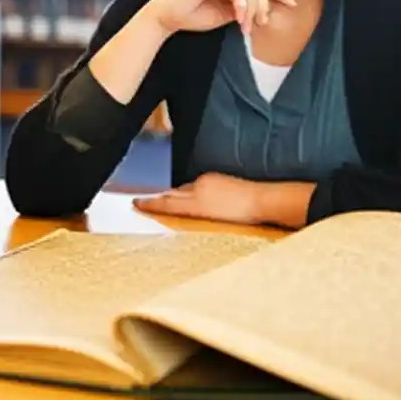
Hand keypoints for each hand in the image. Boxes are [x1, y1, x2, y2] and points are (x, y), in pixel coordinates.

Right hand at [133, 173, 262, 224]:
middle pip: (173, 192)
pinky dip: (191, 192)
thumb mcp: (213, 220)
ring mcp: (208, 182)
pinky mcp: (217, 179)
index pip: (167, 203)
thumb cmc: (243, 215)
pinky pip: (197, 185)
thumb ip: (192, 213)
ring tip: (169, 202)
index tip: (136, 203)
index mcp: (196, 200)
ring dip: (177, 195)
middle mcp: (199, 188)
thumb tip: (177, 206)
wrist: (264, 201)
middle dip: (160, 197)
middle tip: (145, 201)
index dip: (150, 203)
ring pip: (185, 189)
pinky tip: (196, 198)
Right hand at [144, 0, 296, 35]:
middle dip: (263, 6)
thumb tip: (266, 11)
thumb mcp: (228, 11)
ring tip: (245, 27)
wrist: (167, 17)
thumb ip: (246, 6)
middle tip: (259, 24)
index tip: (291, 4)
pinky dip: (242, 8)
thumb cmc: (195, 13)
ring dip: (252, 11)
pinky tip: (239, 21)